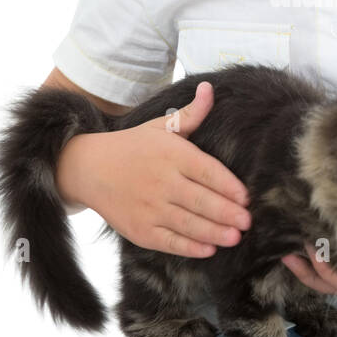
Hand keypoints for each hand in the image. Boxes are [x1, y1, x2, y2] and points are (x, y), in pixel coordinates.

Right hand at [57, 80, 251, 256]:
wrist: (88, 168)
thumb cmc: (134, 146)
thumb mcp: (161, 126)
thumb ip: (191, 113)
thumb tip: (210, 88)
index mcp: (171, 154)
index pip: (207, 171)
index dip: (229, 186)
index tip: (247, 197)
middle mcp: (161, 181)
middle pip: (201, 200)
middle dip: (227, 213)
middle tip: (248, 222)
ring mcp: (149, 207)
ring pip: (188, 223)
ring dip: (214, 232)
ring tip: (235, 238)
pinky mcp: (139, 230)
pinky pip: (168, 241)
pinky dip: (189, 247)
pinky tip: (208, 249)